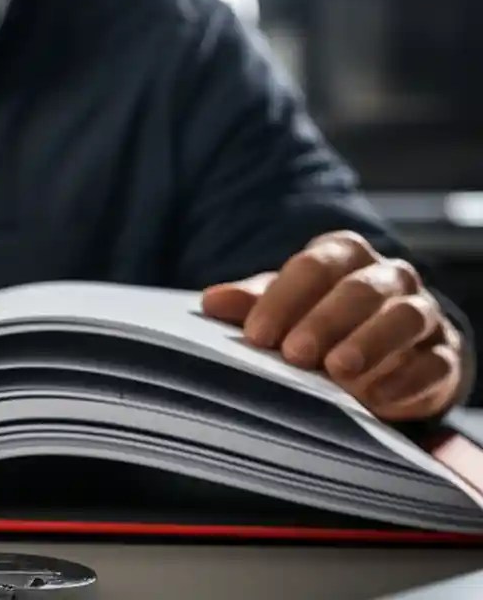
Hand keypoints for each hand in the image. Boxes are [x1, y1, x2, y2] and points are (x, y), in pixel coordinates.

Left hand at [200, 230, 463, 420]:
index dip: (284, 298)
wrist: (386, 352)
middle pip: (361, 289)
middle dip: (326, 321)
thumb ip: (251, 303)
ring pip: (405, 318)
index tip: (255, 334)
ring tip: (338, 371)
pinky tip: (376, 398)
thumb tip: (209, 302)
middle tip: (294, 354)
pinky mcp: (443, 356)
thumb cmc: (320, 320)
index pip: (316, 265)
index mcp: (345, 256)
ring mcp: (421, 314)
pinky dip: (407, 380)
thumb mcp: (283, 307)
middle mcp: (388, 277)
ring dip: (371, 343)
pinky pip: (434, 363)